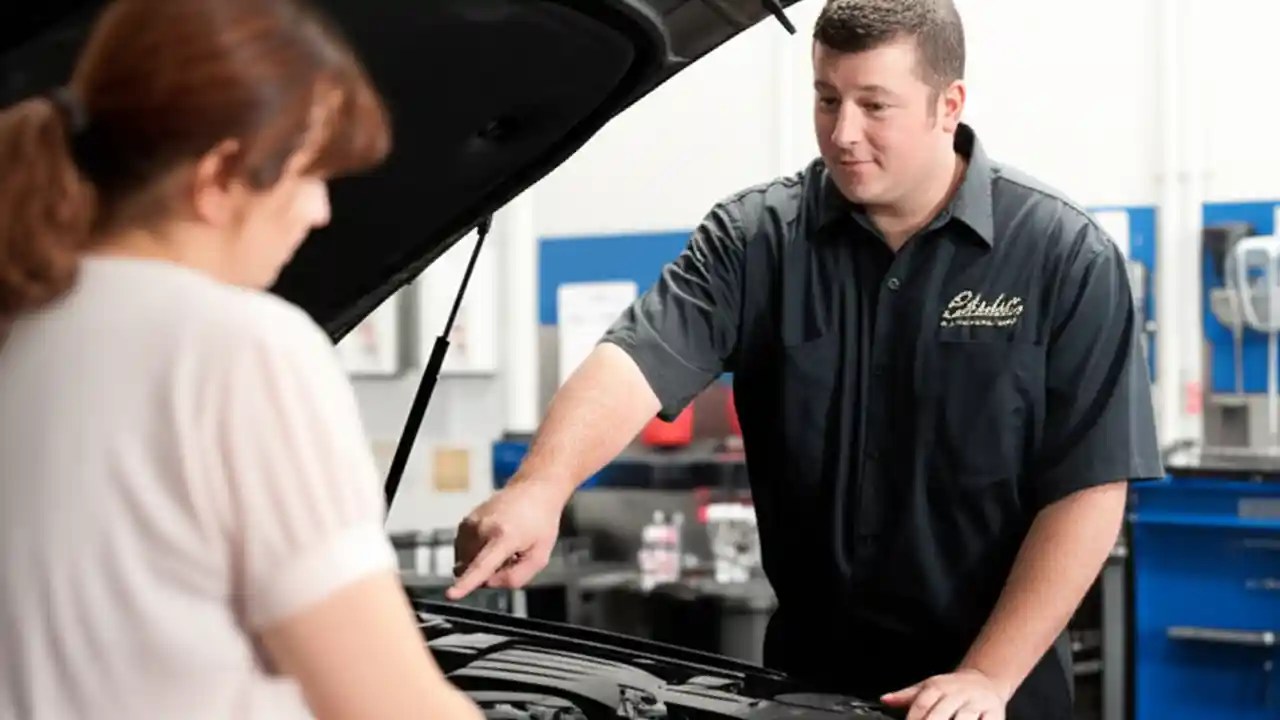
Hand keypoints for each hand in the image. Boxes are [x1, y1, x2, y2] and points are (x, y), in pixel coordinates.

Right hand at [445, 477, 568, 599]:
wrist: (534, 490)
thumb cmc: (541, 523)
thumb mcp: (539, 556)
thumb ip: (516, 577)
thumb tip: (488, 583)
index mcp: (505, 537)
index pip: (482, 566)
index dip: (466, 583)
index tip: (450, 594)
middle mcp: (483, 527)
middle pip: (474, 568)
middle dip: (490, 572)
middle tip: (511, 557)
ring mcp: (472, 522)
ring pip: (466, 561)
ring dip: (481, 562)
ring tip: (502, 546)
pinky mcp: (465, 521)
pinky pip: (463, 550)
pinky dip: (475, 552)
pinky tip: (491, 542)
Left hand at [880, 669, 1010, 719]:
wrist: (985, 681)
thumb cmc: (952, 688)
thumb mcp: (928, 687)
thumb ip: (907, 696)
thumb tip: (884, 699)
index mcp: (938, 686)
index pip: (922, 703)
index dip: (913, 719)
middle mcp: (958, 694)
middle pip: (940, 714)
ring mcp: (977, 704)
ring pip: (964, 719)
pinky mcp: (995, 714)